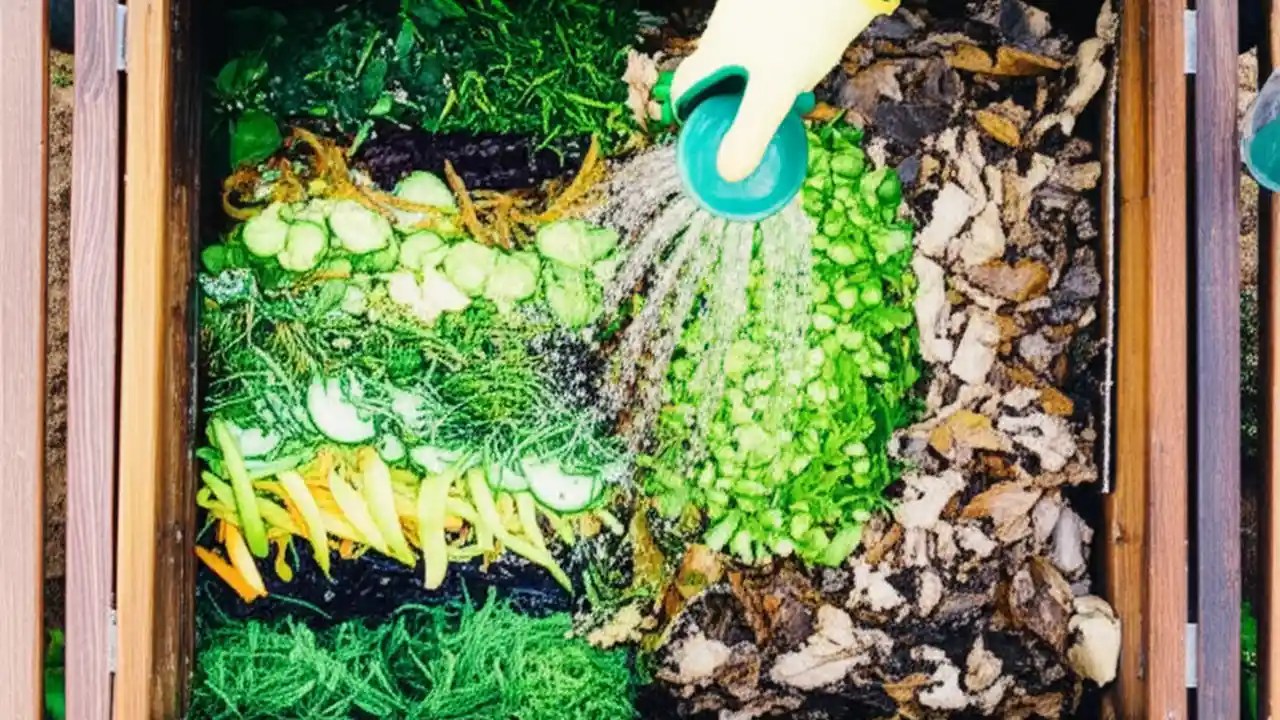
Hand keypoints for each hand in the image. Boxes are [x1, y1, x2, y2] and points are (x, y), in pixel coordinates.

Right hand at [671, 0, 898, 182]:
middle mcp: (722, 28)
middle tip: (746, 120)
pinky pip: (762, 36)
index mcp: (714, 51)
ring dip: (750, 77)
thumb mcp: (776, 89)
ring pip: (738, 53)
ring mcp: (746, 12)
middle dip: (724, 98)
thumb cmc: (804, 30)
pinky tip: (800, 60)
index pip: (685, 87)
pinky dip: (772, 54)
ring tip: (780, 95)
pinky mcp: (772, 5)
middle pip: (712, 71)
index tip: (702, 133)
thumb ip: (751, 132)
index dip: (688, 113)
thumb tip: (729, 174)